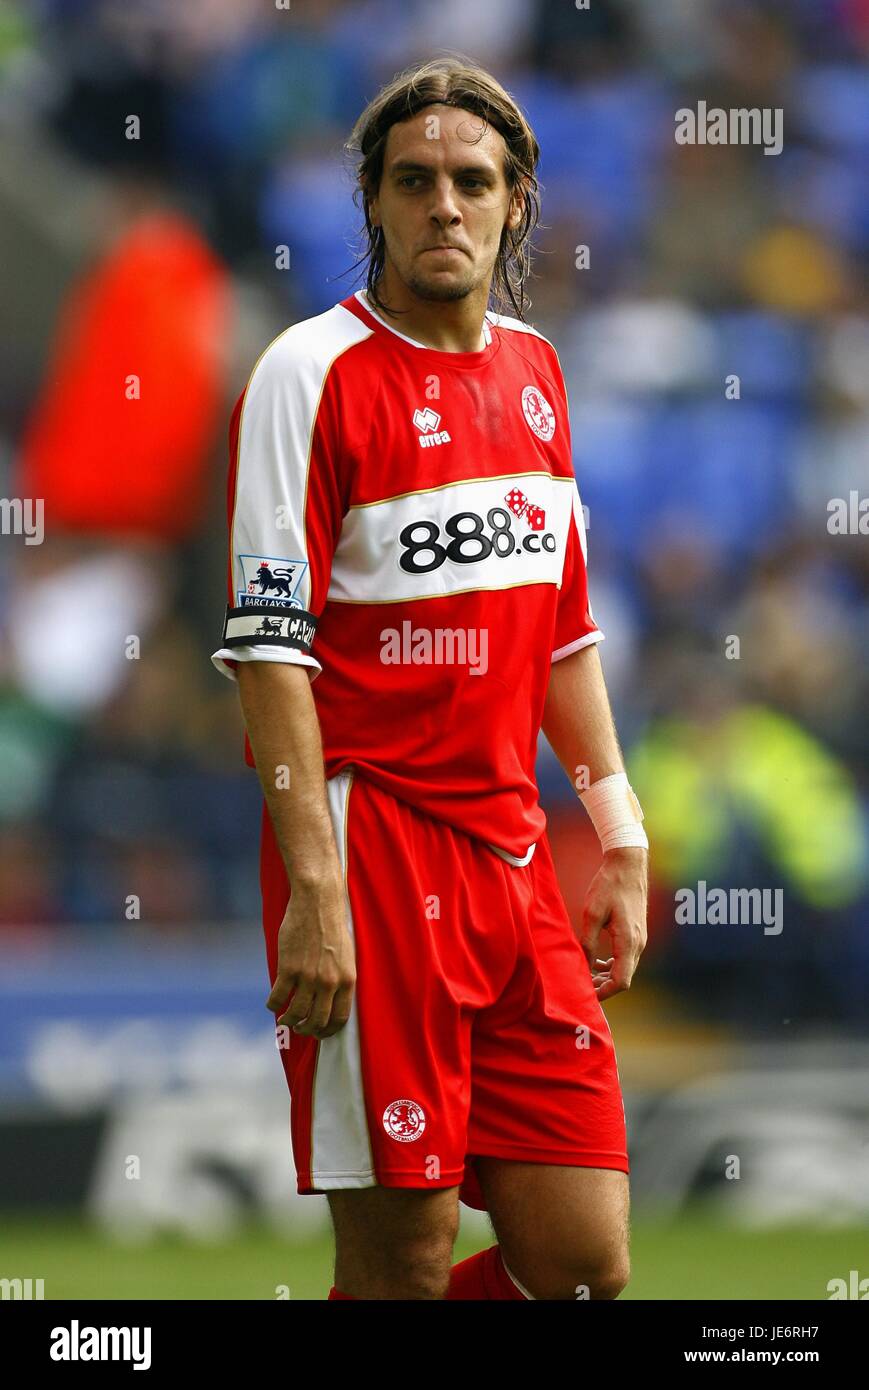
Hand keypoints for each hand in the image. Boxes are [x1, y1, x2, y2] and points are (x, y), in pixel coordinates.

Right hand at [266, 870, 355, 1038]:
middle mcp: (329, 983)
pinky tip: (272, 1003)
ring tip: (285, 1020)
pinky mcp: (288, 969)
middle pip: (317, 1021)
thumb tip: (329, 1001)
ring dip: (288, 1022)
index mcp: (347, 980)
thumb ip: (339, 979)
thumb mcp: (345, 956)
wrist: (317, 902)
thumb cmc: (332, 926)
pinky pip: (278, 998)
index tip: (320, 1033)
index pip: (340, 1019)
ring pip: (296, 1014)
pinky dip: (273, 1005)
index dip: (328, 1031)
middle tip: (300, 1028)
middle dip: (307, 1030)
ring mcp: (308, 977)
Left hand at [579, 846, 647, 1001]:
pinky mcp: (637, 933)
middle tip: (580, 987)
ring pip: (626, 969)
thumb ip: (588, 942)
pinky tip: (597, 962)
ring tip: (585, 976)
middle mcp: (638, 944)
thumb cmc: (609, 885)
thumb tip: (583, 966)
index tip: (586, 996)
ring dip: (607, 976)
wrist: (628, 864)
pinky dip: (613, 965)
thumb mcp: (592, 913)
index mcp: (628, 941)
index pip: (621, 981)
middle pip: (624, 978)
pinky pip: (627, 958)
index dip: (604, 993)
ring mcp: (640, 939)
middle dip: (603, 987)